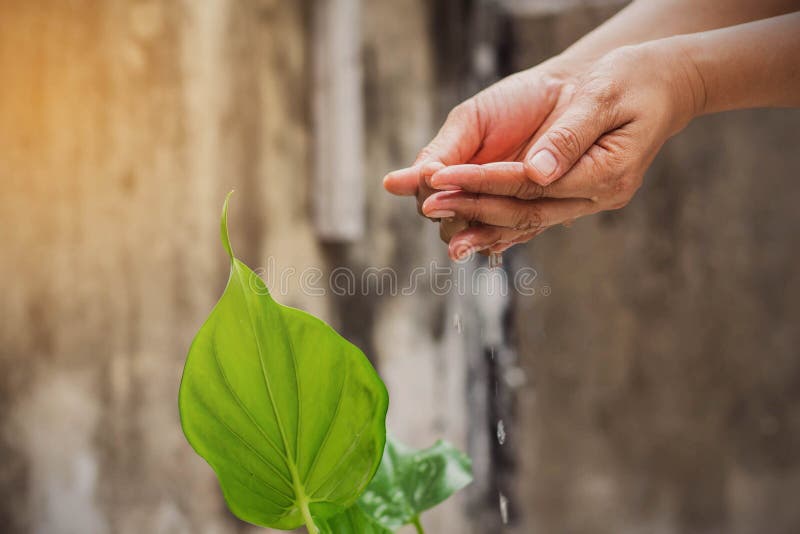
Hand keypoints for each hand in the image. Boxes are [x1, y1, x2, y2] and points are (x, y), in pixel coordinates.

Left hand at [386, 42, 702, 259]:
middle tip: (427, 204)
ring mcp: (586, 201)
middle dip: (473, 207)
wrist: (655, 84)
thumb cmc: (629, 80)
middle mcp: (596, 196)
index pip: (532, 184)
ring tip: (438, 224)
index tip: (440, 177)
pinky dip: (499, 223)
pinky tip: (468, 231)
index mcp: (607, 173)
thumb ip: (569, 135)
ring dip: (480, 224)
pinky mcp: (573, 196)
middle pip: (525, 211)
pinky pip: (531, 216)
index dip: (484, 182)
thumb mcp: (602, 96)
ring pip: (526, 221)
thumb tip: (536, 172)